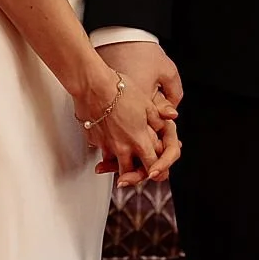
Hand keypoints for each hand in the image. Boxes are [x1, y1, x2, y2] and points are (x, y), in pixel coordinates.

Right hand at [92, 41, 183, 181]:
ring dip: (119, 164)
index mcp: (138, 139)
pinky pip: (103, 151)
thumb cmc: (120, 91)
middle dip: (135, 174)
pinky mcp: (93, 140)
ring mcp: (106, 145)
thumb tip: (164, 122)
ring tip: (123, 157)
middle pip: (130, 172)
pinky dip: (108, 150)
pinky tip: (111, 140)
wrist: (94, 85)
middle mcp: (122, 146)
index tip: (158, 169)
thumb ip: (157, 118)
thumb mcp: (147, 103)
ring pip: (114, 164)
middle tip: (139, 169)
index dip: (157, 169)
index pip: (151, 164)